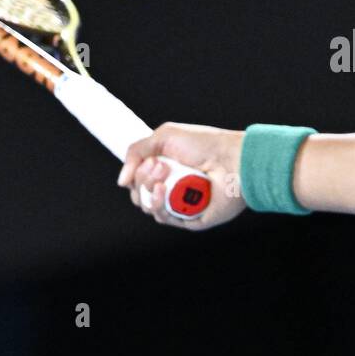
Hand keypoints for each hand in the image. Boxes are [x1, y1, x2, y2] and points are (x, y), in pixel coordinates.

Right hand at [117, 121, 247, 230]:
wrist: (232, 159)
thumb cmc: (204, 144)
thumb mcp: (164, 136)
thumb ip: (135, 152)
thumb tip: (122, 181)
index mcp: (167, 169)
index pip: (138, 180)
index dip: (136, 173)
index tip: (150, 161)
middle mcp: (173, 188)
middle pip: (140, 194)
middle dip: (143, 180)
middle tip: (161, 166)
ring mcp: (182, 204)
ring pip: (150, 208)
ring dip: (149, 193)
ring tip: (164, 178)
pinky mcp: (192, 218)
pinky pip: (166, 219)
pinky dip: (159, 207)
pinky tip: (162, 192)